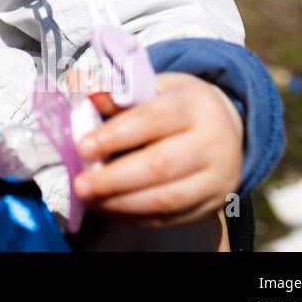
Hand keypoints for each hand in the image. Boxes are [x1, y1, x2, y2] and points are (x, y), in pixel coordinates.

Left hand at [70, 72, 243, 226]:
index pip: (152, 120)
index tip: (82, 148)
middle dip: (115, 178)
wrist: (225, 126)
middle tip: (81, 184)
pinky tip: (110, 208)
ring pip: (168, 198)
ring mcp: (217, 177)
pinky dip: (136, 216)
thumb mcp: (152, 86)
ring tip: (91, 199)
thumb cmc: (177, 104)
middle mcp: (212, 142)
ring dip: (122, 202)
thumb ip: (115, 90)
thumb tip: (76, 83)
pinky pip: (172, 217)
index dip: (115, 136)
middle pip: (161, 165)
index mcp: (193, 105)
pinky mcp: (213, 203)